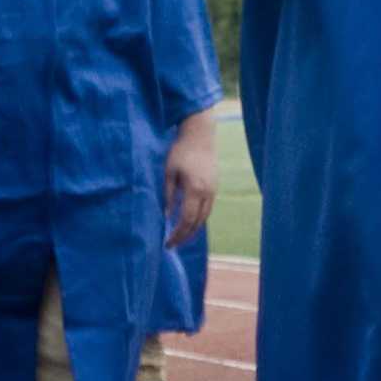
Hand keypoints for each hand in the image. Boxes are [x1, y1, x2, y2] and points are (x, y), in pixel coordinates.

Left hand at [163, 108, 218, 247]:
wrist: (200, 135)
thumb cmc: (180, 151)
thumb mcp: (169, 172)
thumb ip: (168, 195)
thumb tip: (166, 216)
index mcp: (194, 189)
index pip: (186, 220)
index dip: (177, 234)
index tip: (167, 243)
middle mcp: (207, 193)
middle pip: (197, 223)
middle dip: (184, 236)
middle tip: (172, 245)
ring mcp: (213, 190)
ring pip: (204, 217)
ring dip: (192, 229)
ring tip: (179, 237)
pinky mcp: (215, 187)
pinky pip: (207, 209)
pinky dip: (198, 219)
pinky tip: (189, 222)